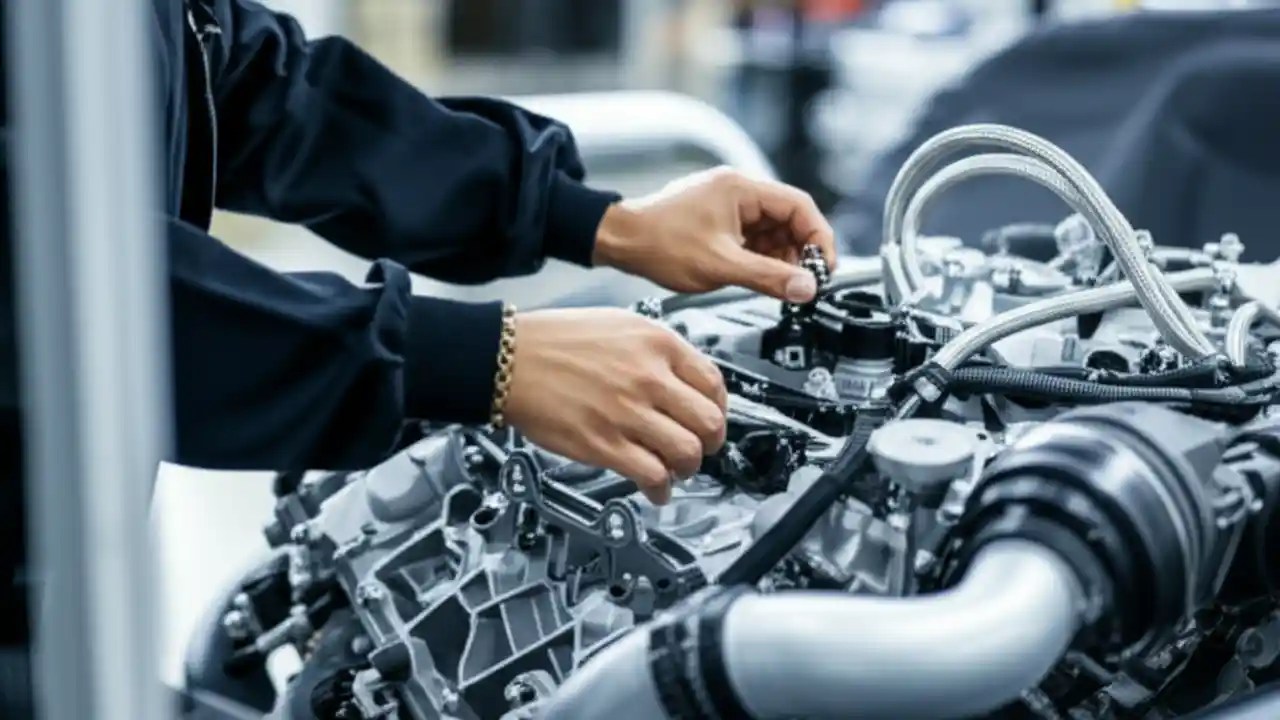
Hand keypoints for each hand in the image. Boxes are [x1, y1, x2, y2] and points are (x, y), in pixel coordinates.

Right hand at [503, 308, 726, 503]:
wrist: (509, 358)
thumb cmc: (554, 340)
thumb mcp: (619, 325)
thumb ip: (656, 351)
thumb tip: (683, 380)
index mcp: (657, 343)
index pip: (714, 383)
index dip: (720, 408)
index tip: (713, 418)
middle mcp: (649, 377)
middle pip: (709, 422)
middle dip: (711, 443)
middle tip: (701, 448)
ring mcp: (628, 412)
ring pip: (687, 452)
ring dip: (688, 468)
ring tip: (677, 469)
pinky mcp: (604, 444)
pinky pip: (652, 475)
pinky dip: (661, 489)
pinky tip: (656, 489)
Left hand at [592, 167, 836, 302]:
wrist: (620, 241)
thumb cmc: (659, 243)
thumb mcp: (721, 265)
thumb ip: (768, 277)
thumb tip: (806, 288)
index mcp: (742, 189)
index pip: (800, 206)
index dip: (818, 237)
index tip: (823, 267)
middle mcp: (737, 191)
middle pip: (789, 218)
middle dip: (799, 251)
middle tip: (802, 282)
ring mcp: (727, 206)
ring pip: (771, 231)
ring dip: (780, 258)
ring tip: (778, 284)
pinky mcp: (718, 222)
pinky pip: (752, 239)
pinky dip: (761, 258)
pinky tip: (758, 277)